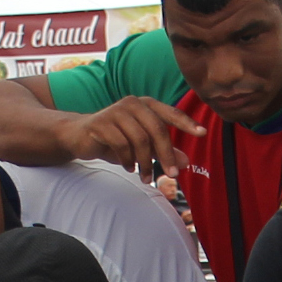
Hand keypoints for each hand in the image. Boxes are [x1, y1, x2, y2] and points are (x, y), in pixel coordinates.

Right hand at [69, 97, 205, 178]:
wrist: (79, 136)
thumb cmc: (115, 139)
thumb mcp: (143, 147)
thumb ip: (164, 151)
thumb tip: (185, 162)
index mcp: (146, 105)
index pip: (171, 113)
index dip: (187, 123)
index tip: (202, 134)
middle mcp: (132, 104)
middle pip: (157, 129)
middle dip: (166, 155)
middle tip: (172, 176)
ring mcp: (115, 112)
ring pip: (140, 139)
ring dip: (146, 163)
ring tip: (146, 177)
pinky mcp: (101, 123)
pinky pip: (121, 144)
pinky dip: (128, 160)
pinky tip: (129, 168)